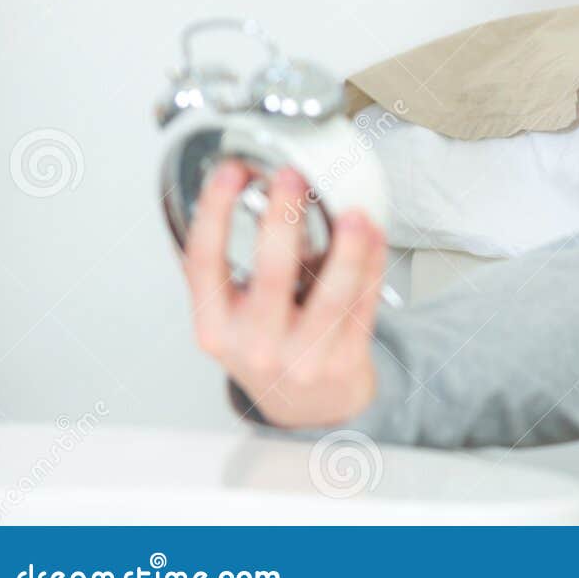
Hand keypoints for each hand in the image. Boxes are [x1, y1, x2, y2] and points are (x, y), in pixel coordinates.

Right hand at [184, 160, 385, 428]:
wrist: (307, 405)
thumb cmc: (271, 346)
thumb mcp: (240, 313)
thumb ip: (246, 264)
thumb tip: (269, 192)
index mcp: (215, 325)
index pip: (204, 262)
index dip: (214, 212)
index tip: (230, 172)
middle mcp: (254, 344)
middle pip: (271, 274)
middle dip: (283, 219)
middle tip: (293, 178)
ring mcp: (302, 357)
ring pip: (331, 295)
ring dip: (348, 247)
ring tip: (354, 212)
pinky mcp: (345, 360)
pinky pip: (364, 304)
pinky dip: (373, 264)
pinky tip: (375, 235)